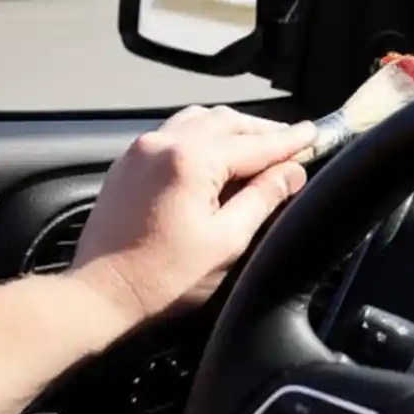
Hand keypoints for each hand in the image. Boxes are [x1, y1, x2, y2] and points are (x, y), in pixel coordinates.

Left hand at [71, 106, 316, 327]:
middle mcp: (163, 144)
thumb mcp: (227, 241)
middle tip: (290, 143)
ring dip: (231, 128)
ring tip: (255, 146)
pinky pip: (173, 132)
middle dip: (262, 131)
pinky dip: (201, 134)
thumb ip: (263, 199)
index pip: (255, 143)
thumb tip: (292, 172)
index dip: (289, 140)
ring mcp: (141, 150)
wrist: (100, 294)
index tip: (313, 133)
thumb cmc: (163, 278)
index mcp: (191, 161)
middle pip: (226, 122)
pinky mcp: (127, 162)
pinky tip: (214, 153)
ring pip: (198, 120)